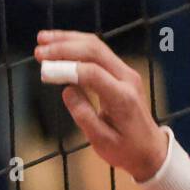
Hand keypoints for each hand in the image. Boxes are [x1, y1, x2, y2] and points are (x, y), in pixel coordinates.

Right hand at [34, 30, 169, 181]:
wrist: (151, 150)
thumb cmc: (126, 150)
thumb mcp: (101, 141)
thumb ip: (83, 115)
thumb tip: (66, 90)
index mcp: (123, 98)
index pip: (93, 73)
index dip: (65, 69)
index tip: (44, 72)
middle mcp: (127, 79)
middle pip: (94, 51)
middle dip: (63, 47)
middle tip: (38, 50)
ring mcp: (126, 72)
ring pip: (95, 45)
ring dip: (67, 39)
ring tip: (42, 38)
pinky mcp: (120, 71)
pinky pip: (97, 50)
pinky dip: (75, 43)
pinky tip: (58, 43)